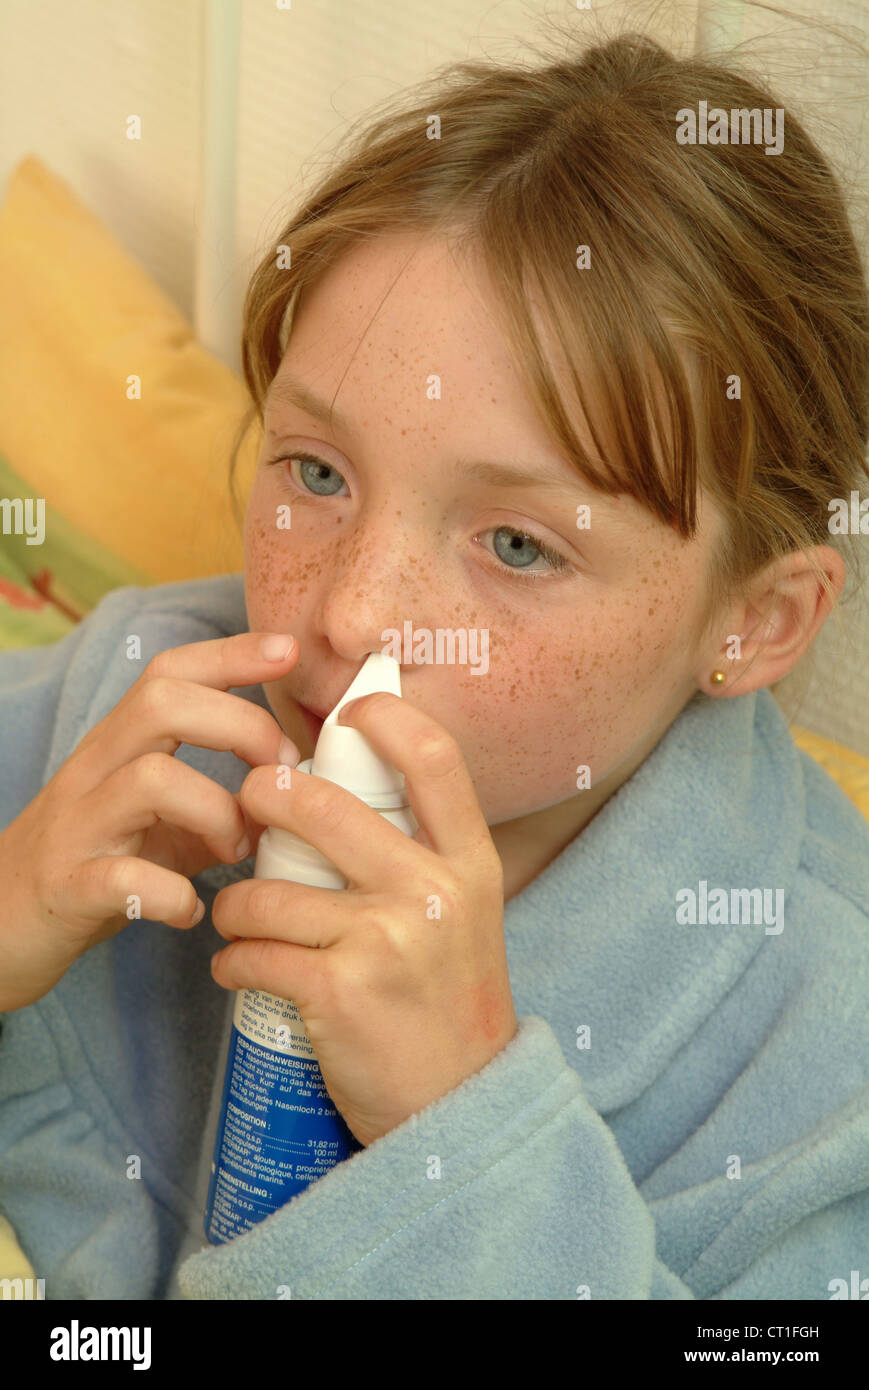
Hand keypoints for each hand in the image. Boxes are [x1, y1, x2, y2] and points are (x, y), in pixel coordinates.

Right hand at [0, 632, 300, 1011]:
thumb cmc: (92, 864)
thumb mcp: (160, 825)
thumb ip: (218, 803)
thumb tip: (292, 796)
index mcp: (119, 746)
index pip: (169, 673)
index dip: (230, 654)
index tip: (288, 651)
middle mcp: (93, 772)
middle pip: (162, 704)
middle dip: (240, 726)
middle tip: (277, 776)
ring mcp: (77, 827)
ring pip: (150, 780)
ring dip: (217, 812)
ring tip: (237, 850)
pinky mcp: (67, 887)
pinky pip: (124, 879)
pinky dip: (173, 896)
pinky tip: (190, 910)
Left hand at [210, 689, 517, 1146]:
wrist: (460, 1104)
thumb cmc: (448, 1002)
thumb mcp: (465, 915)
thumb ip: (422, 854)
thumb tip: (349, 787)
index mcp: (471, 864)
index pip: (435, 758)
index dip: (385, 716)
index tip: (349, 712)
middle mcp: (434, 892)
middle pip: (327, 806)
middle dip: (267, 796)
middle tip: (248, 802)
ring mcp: (386, 940)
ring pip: (268, 889)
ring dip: (235, 903)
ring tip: (237, 918)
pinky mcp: (338, 991)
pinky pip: (252, 951)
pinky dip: (231, 959)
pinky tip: (238, 967)